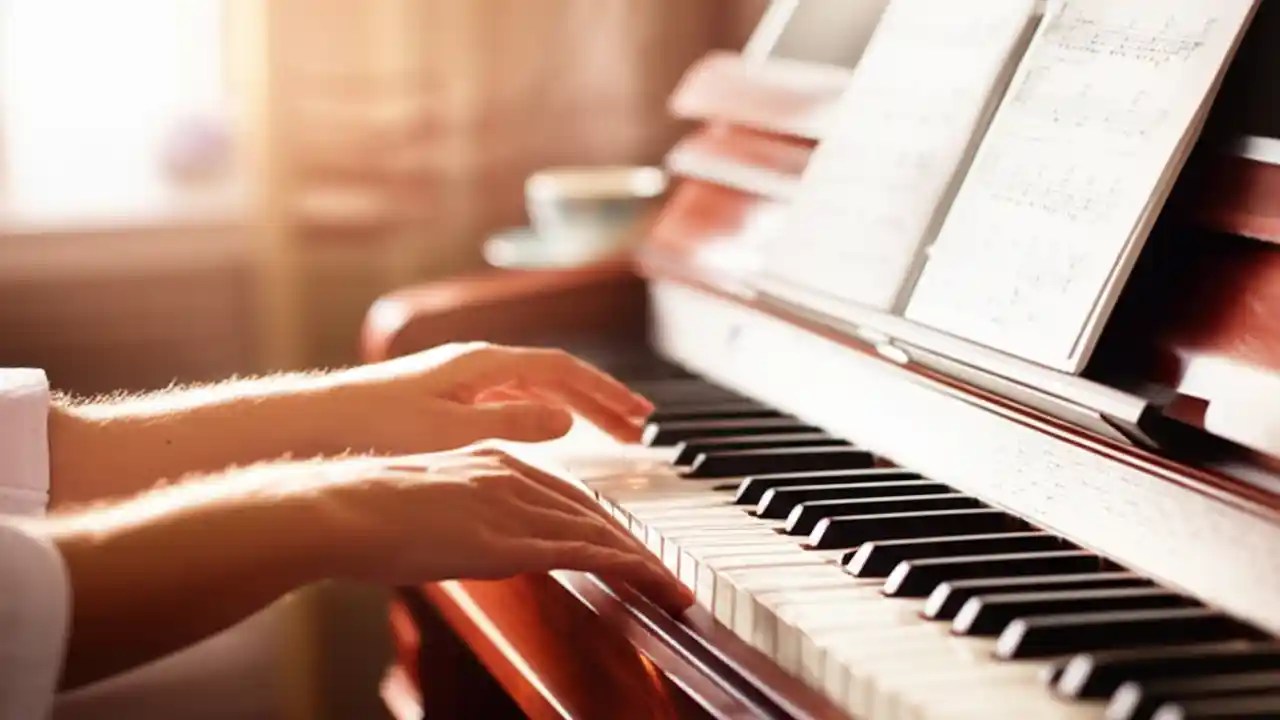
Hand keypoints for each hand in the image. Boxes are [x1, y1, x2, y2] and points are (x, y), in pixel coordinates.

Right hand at [318, 449, 692, 613]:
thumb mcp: (427, 503)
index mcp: (491, 461)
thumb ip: (461, 515)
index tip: (622, 544)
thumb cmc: (366, 512)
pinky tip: (649, 580)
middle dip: (632, 542)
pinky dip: (626, 566)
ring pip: (598, 530)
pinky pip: (584, 551)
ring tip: (671, 589)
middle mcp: (511, 475)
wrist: (342, 508)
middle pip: (590, 510)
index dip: (600, 522)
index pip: (564, 493)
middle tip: (663, 571)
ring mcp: (514, 504)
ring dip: (641, 561)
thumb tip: (473, 539)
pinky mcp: (510, 537)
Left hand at [327, 343, 653, 452]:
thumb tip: (567, 418)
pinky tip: (553, 435)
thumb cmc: (376, 426)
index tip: (639, 416)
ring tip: (610, 434)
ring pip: (537, 390)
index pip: (563, 370)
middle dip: (601, 400)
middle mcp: (478, 364)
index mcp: (484, 363)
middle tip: (639, 428)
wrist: (316, 425)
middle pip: (556, 377)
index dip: (606, 392)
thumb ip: (513, 422)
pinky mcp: (449, 400)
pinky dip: (546, 416)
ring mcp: (464, 381)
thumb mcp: (453, 429)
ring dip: (577, 409)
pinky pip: (516, 401)